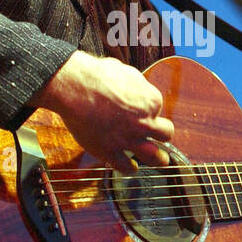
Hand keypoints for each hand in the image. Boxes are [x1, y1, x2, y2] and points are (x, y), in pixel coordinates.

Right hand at [33, 51, 173, 173]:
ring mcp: (129, 140)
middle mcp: (144, 123)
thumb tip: (138, 88)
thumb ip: (137, 86)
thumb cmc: (98, 75)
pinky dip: (130, 168)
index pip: (157, 110)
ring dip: (158, 159)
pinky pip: (126, 167)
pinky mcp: (110, 151)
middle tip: (158, 137)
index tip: (138, 111)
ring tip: (158, 160)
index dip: (148, 111)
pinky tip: (131, 167)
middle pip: (166, 134)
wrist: (75, 87)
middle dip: (162, 135)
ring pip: (156, 157)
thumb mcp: (127, 72)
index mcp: (151, 101)